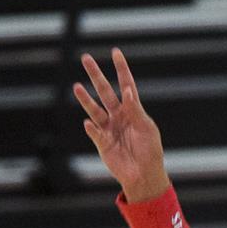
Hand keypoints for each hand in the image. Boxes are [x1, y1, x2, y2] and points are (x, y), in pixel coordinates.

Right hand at [74, 48, 168, 201]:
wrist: (144, 175)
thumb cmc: (150, 151)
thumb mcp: (146, 128)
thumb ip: (136, 110)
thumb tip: (128, 91)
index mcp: (132, 110)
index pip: (126, 84)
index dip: (121, 69)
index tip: (115, 52)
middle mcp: (118, 116)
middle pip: (105, 91)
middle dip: (96, 75)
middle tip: (85, 58)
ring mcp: (108, 128)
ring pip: (94, 109)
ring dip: (86, 99)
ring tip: (76, 86)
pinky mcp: (102, 143)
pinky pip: (95, 133)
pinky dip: (92, 129)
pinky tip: (88, 123)